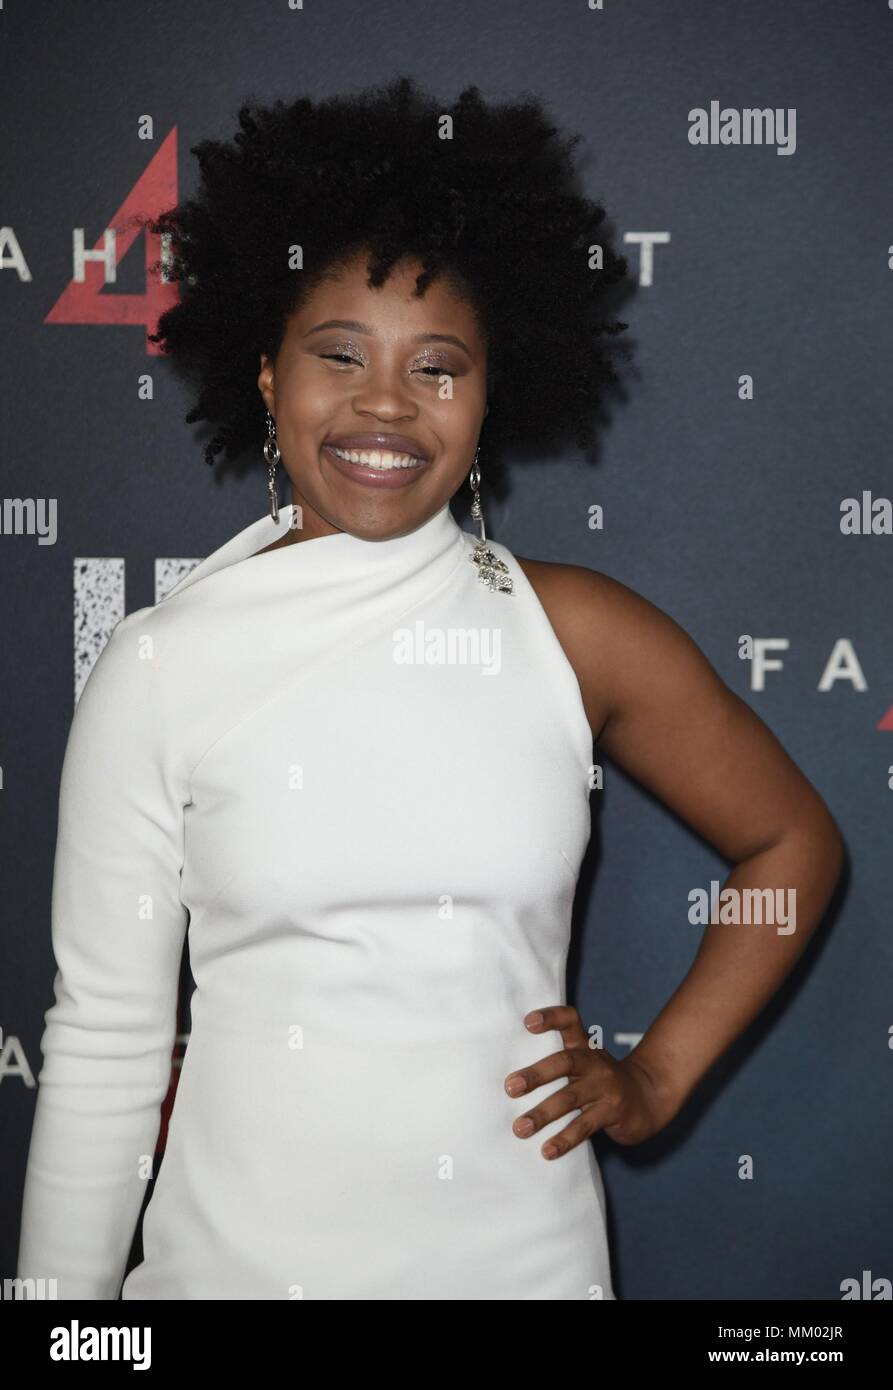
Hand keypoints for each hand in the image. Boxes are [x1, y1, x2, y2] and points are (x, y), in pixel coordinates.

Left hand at [504, 1005, 679, 1158]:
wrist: (649, 1098)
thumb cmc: (602, 1081)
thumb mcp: (585, 1063)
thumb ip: (556, 1062)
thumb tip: (510, 1080)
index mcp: (585, 1046)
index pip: (569, 1021)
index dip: (550, 1018)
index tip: (528, 1022)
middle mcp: (594, 1062)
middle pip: (565, 1061)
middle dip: (536, 1074)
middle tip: (510, 1087)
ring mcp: (606, 1087)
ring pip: (570, 1098)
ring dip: (542, 1114)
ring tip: (519, 1128)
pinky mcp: (613, 1112)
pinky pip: (584, 1126)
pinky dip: (564, 1139)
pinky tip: (547, 1151)